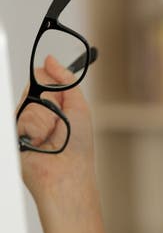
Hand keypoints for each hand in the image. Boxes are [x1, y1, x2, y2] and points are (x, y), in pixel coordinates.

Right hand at [17, 55, 95, 210]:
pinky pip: (19, 117)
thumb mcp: (79, 107)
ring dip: (45, 119)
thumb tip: (49, 59)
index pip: (42, 77)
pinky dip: (34, 129)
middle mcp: (36, 112)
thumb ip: (66, 80)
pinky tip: (39, 142)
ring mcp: (23, 122)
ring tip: (51, 136)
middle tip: (60, 123)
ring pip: (28, 101)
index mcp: (52, 104)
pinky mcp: (14, 134)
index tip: (60, 97)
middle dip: (51, 102)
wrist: (67, 173)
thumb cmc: (78, 148)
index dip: (51, 82)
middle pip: (34, 86)